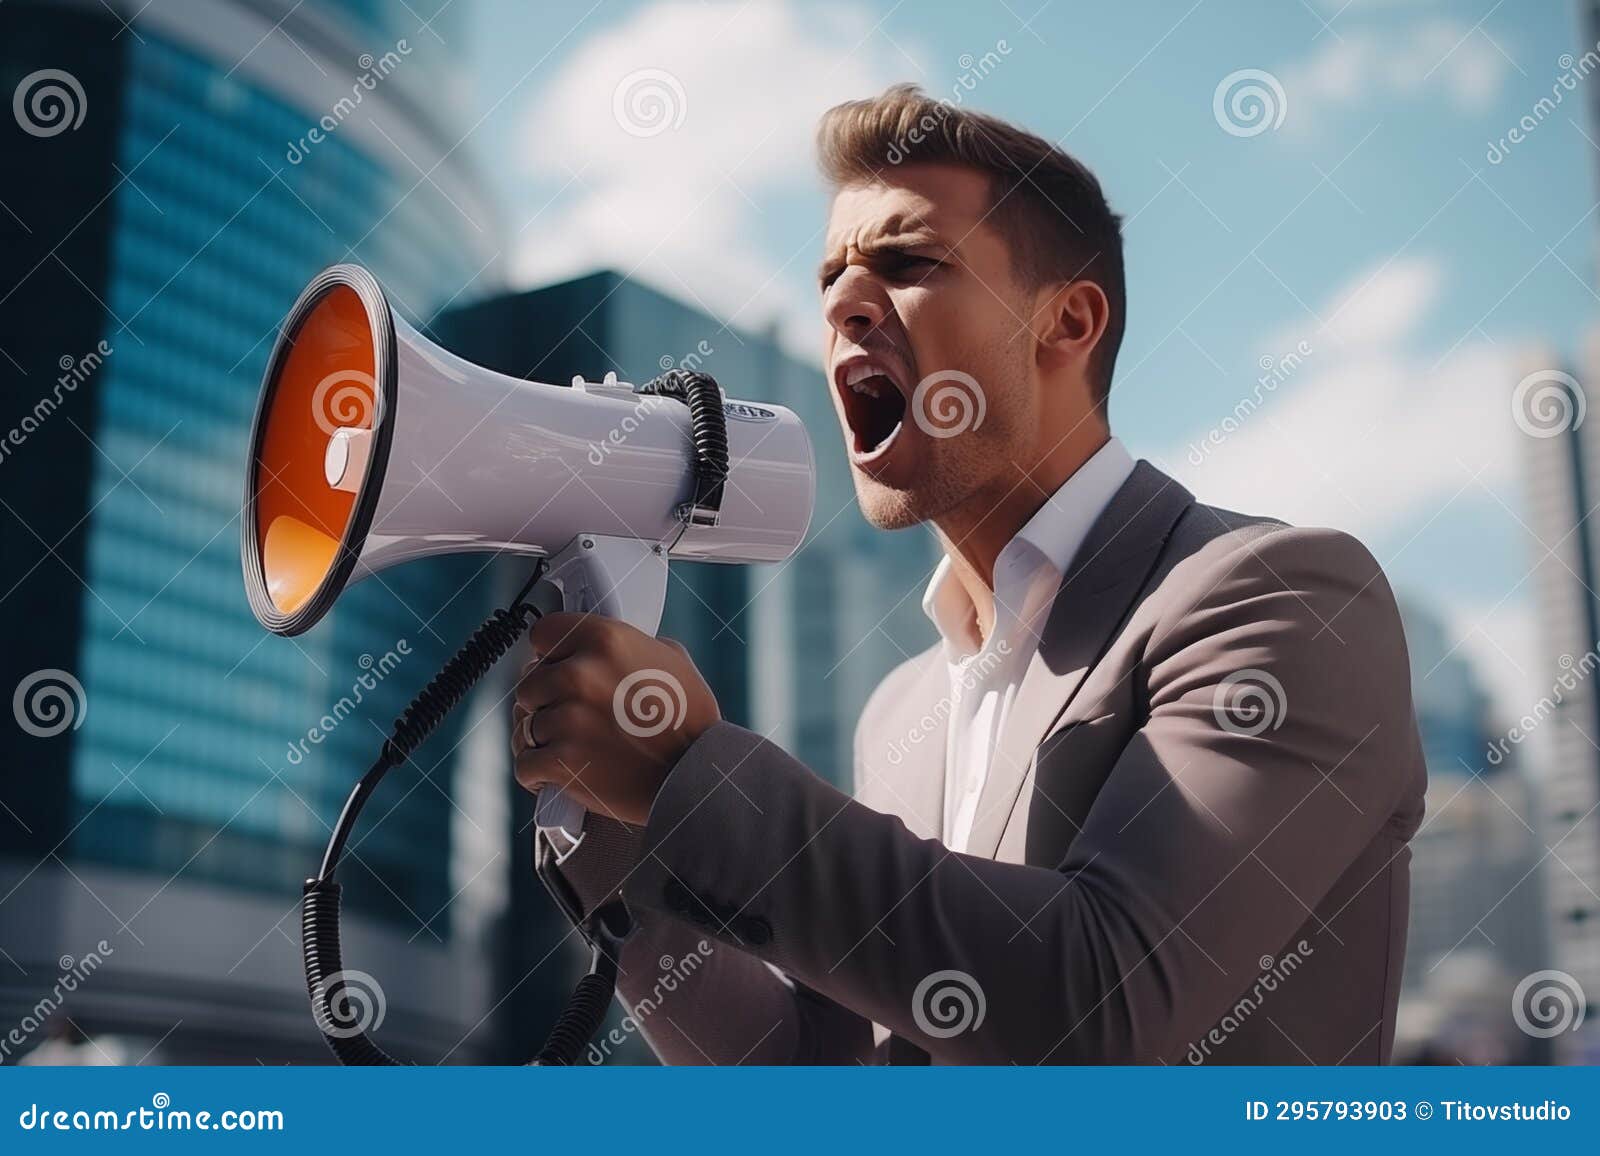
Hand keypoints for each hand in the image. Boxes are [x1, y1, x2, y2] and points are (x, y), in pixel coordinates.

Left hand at [511, 612, 720, 825]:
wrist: (696, 775)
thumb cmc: (690, 721)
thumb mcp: (671, 660)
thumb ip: (630, 646)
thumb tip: (605, 649)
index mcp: (605, 640)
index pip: (543, 634)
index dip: (548, 654)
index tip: (552, 667)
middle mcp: (580, 674)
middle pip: (529, 683)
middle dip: (544, 701)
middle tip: (569, 715)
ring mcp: (568, 719)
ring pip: (524, 726)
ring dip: (541, 738)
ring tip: (566, 747)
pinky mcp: (562, 761)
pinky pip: (525, 764)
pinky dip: (536, 772)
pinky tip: (555, 773)